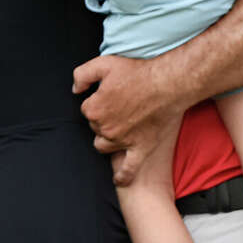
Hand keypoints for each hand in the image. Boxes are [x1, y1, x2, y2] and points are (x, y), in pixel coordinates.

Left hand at [73, 53, 178, 186]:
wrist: (168, 84)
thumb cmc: (138, 72)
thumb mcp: (104, 63)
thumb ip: (82, 75)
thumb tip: (75, 90)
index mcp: (95, 109)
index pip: (86, 109)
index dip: (97, 101)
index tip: (109, 95)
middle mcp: (105, 128)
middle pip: (95, 128)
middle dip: (102, 119)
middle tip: (118, 108)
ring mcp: (122, 141)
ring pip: (103, 146)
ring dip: (107, 140)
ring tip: (117, 131)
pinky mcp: (140, 149)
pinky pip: (128, 168)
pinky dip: (122, 176)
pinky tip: (118, 179)